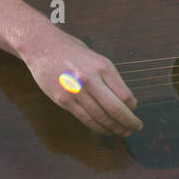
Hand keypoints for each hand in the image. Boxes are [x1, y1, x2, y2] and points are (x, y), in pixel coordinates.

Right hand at [20, 26, 142, 136]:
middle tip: (136, 128)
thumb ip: (109, 77)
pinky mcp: (63, 100)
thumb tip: (125, 100)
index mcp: (103, 67)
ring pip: (100, 117)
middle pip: (115, 109)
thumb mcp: (96, 58)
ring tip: (122, 132)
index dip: (132, 108)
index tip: (135, 112)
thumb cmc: (72, 51)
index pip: (124, 95)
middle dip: (128, 122)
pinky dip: (97, 127)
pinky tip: (105, 130)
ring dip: (114, 128)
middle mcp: (91, 79)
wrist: (42, 46)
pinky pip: (85, 118)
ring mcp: (76, 91)